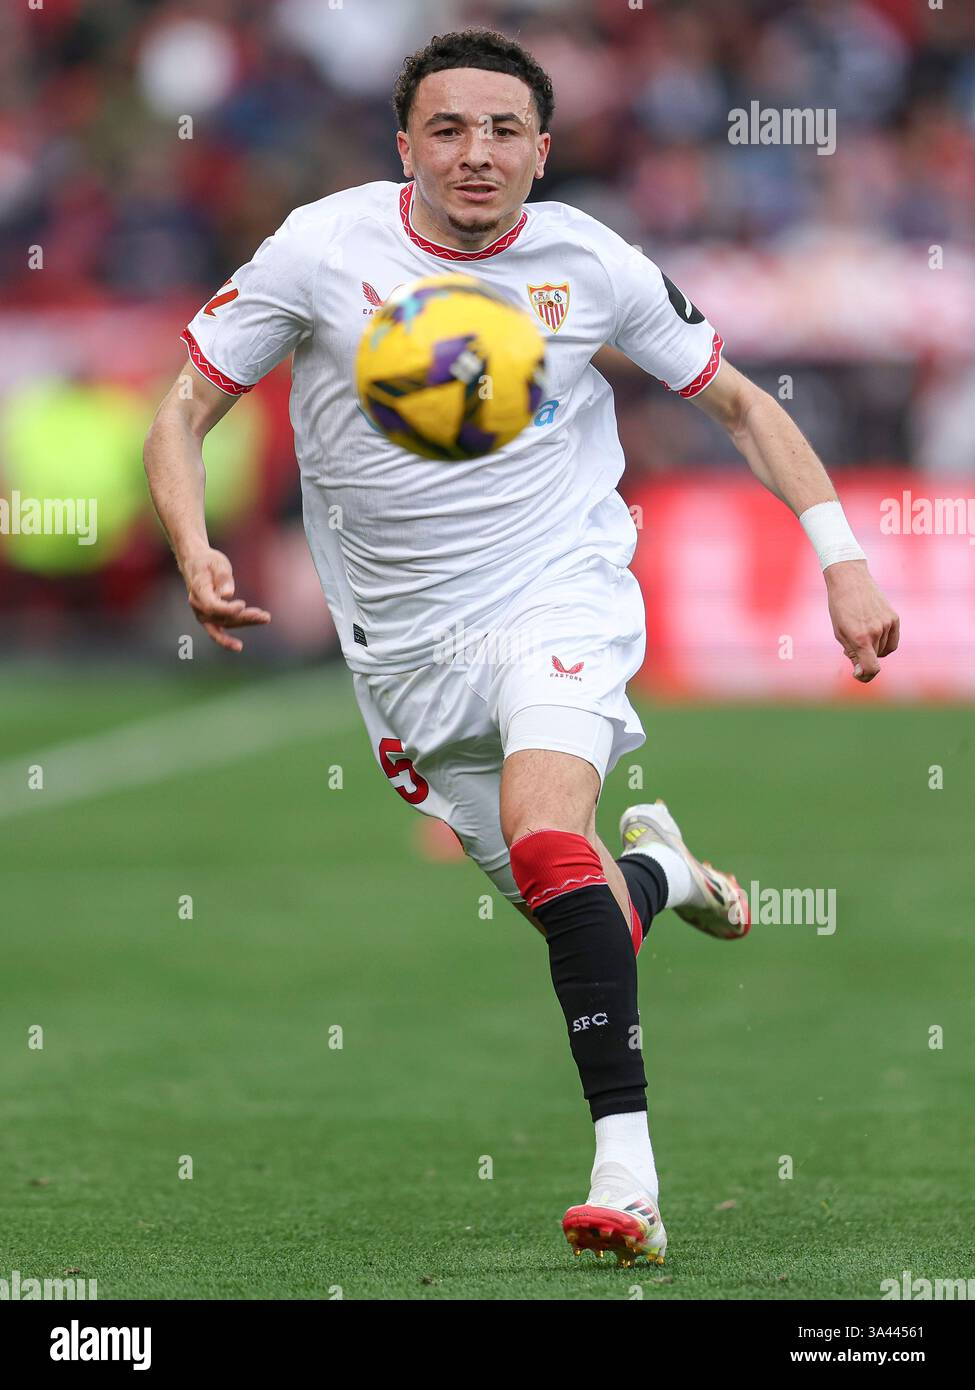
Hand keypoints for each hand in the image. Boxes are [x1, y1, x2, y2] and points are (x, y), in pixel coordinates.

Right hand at [179, 546, 269, 652]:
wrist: (195, 564)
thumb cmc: (208, 562)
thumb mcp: (216, 563)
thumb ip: (222, 578)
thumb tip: (227, 594)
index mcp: (198, 591)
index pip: (212, 606)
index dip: (227, 609)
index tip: (242, 605)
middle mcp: (198, 607)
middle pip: (222, 618)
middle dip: (244, 618)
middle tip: (264, 616)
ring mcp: (202, 615)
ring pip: (225, 624)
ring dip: (245, 623)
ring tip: (266, 618)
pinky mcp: (209, 619)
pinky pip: (219, 632)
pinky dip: (228, 639)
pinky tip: (242, 641)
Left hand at [824, 560, 898, 682]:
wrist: (850, 580)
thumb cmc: (840, 608)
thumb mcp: (840, 633)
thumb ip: (852, 654)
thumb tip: (862, 673)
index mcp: (860, 637)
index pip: (871, 668)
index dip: (865, 676)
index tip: (857, 673)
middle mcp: (876, 631)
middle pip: (875, 658)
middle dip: (864, 657)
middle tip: (851, 643)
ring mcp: (887, 624)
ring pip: (884, 651)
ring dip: (873, 649)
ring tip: (860, 632)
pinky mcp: (894, 618)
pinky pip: (892, 642)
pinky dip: (884, 643)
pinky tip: (874, 633)